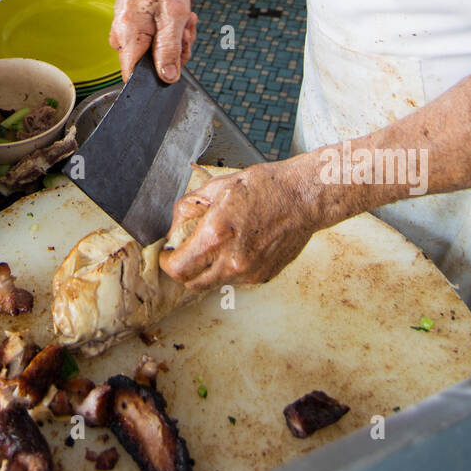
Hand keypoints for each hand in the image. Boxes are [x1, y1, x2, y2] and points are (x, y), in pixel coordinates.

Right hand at [110, 0, 197, 82]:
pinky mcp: (130, 29)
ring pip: (154, 54)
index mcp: (128, 36)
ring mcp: (123, 33)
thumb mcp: (174, 15)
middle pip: (149, 66)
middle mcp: (120, 37)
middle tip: (186, 30)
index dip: (156, 77)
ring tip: (182, 18)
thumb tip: (168, 77)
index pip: (134, 77)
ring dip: (174, 41)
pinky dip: (167, 33)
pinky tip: (173, 19)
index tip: (175, 60)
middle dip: (175, 52)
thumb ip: (170, 49)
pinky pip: (151, 42)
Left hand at [160, 159, 318, 289]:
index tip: (169, 254)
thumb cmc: (264, 187)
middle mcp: (232, 260)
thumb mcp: (218, 186)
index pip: (177, 268)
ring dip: (207, 270)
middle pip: (191, 283)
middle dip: (184, 269)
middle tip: (187, 252)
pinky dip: (229, 268)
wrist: (303, 198)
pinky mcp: (263, 277)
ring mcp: (249, 273)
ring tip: (218, 245)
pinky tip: (239, 246)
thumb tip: (175, 227)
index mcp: (216, 235)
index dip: (167, 262)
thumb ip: (189, 208)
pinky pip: (235, 280)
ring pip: (213, 284)